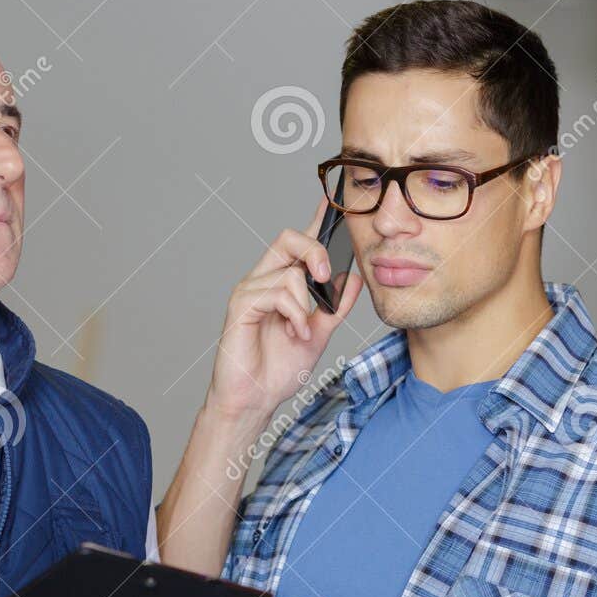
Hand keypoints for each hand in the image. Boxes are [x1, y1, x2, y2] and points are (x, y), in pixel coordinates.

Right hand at [204, 198, 363, 422]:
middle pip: (290, 238)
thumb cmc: (279, 367)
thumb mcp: (320, 332)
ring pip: (288, 272)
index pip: (300, 242)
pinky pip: (276, 292)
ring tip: (300, 330)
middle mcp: (264, 279)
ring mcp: (250, 290)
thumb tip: (356, 278)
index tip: (334, 198)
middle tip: (327, 275)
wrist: (255, 398)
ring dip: (305, 305)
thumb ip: (336, 306)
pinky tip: (292, 332)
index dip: (317, 219)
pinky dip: (294, 314)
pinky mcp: (241, 304)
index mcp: (283, 282)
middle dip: (315, 251)